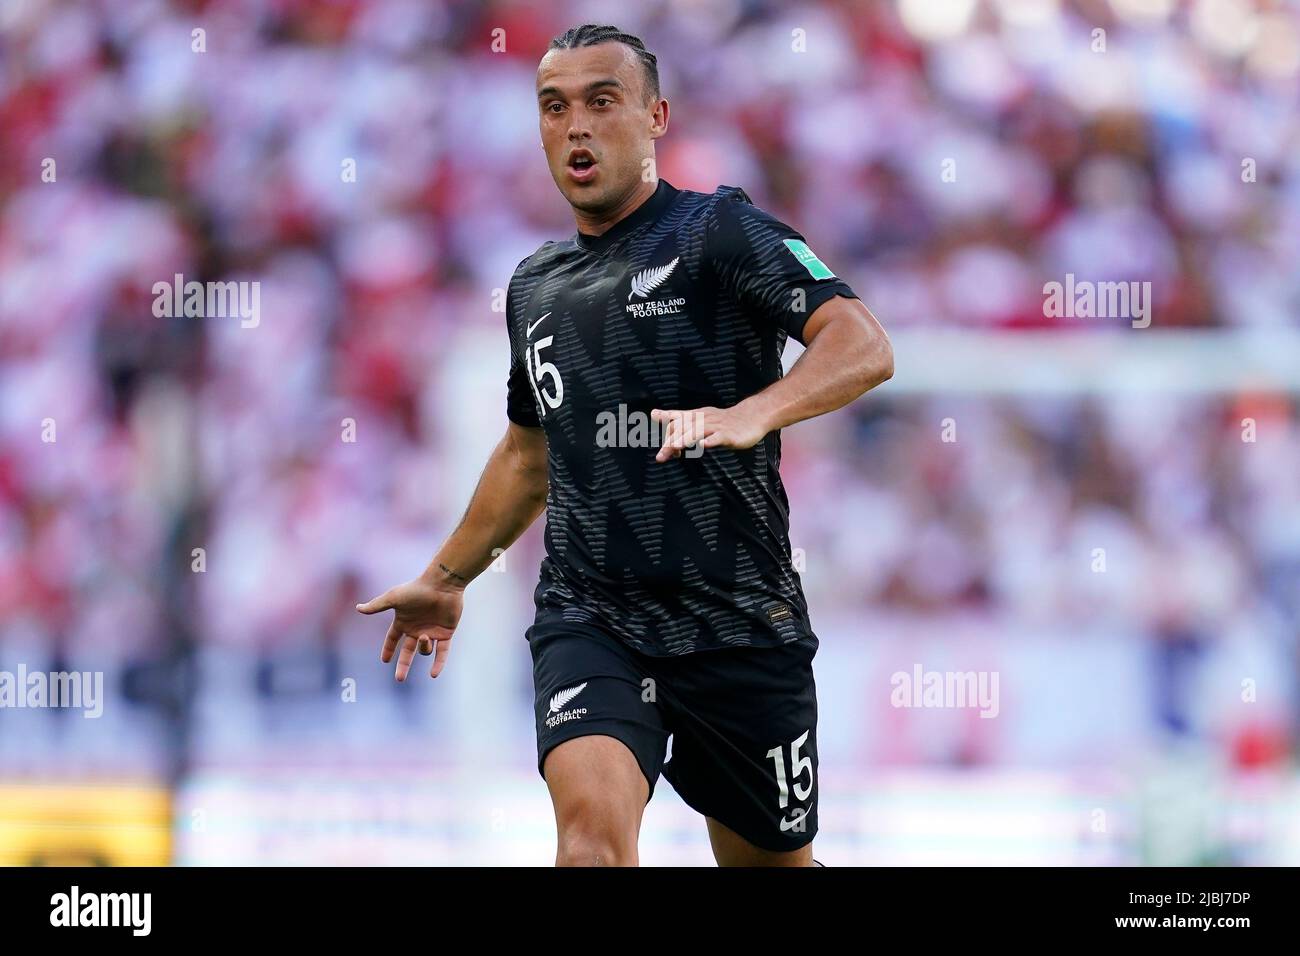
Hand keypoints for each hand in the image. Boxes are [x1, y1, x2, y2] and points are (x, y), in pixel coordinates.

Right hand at [356, 577, 463, 680]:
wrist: (442, 585)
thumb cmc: (417, 589)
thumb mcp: (394, 598)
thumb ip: (377, 606)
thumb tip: (358, 608)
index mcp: (404, 621)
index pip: (393, 638)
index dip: (388, 649)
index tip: (384, 660)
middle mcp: (417, 628)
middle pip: (408, 651)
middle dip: (403, 665)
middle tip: (399, 679)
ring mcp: (432, 631)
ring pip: (425, 650)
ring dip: (424, 647)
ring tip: (425, 636)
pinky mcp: (446, 633)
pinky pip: (442, 653)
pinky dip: (439, 663)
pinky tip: (434, 675)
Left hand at [650, 402, 770, 461]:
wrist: (751, 416)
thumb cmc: (723, 420)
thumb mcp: (699, 417)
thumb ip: (677, 417)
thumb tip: (653, 413)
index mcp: (696, 417)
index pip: (676, 422)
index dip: (667, 435)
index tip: (660, 452)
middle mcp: (704, 420)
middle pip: (684, 428)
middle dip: (671, 442)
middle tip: (661, 456)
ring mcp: (717, 427)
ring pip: (698, 431)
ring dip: (685, 439)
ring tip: (675, 447)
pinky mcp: (728, 435)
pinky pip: (718, 437)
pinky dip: (710, 441)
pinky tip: (703, 445)